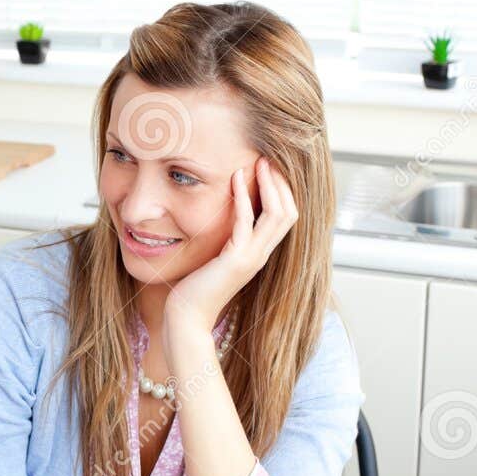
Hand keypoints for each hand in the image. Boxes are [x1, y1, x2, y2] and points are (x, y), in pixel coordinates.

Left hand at [162, 157, 297, 347]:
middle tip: (268, 157)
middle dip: (281, 182)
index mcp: (259, 253)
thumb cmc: (195, 288)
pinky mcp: (236, 261)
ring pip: (278, 215)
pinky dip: (244, 198)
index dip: (282, 191)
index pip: (286, 217)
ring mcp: (252, 258)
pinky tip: (234, 179)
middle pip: (289, 212)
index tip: (270, 168)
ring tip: (259, 162)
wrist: (186, 317)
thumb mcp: (215, 257)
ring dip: (269, 185)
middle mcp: (261, 255)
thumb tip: (222, 217)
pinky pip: (247, 223)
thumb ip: (225, 239)